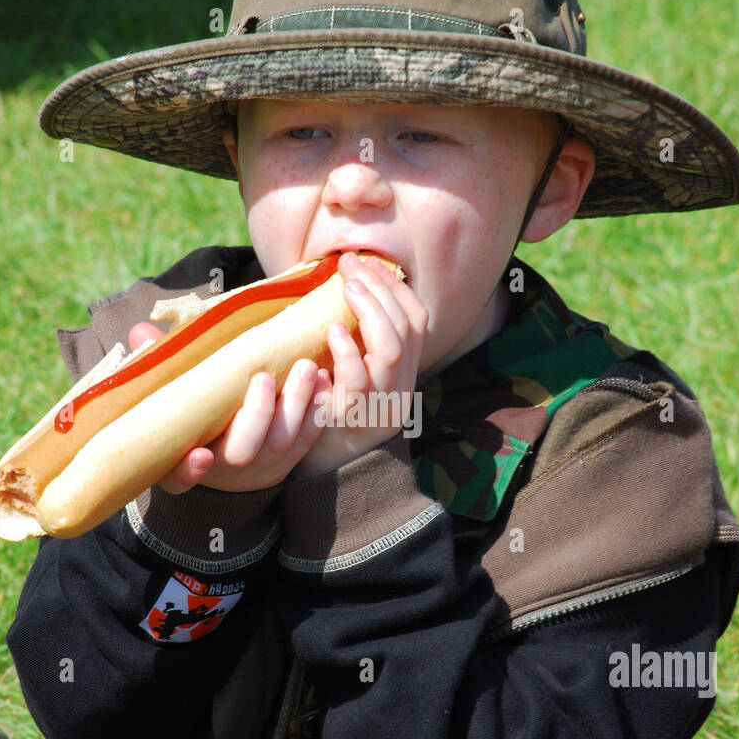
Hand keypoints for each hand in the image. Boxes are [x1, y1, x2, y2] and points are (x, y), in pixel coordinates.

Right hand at [126, 321, 333, 493]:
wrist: (226, 461)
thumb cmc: (191, 420)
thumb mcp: (168, 402)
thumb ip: (155, 371)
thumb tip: (141, 333)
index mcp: (183, 462)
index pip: (178, 477)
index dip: (188, 472)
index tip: (200, 455)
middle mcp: (225, 473)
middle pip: (243, 454)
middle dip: (257, 416)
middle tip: (264, 377)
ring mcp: (261, 469)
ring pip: (283, 444)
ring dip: (296, 406)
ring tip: (306, 368)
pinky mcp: (289, 461)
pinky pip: (308, 440)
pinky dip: (316, 411)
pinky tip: (323, 380)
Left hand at [288, 251, 428, 478]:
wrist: (321, 475)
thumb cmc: (328, 417)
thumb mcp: (350, 377)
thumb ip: (357, 344)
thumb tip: (343, 290)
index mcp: (404, 375)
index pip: (418, 321)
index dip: (396, 287)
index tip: (369, 263)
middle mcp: (400, 389)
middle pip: (408, 328)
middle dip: (381, 288)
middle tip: (350, 264)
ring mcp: (381, 406)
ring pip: (393, 350)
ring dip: (371, 311)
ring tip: (347, 286)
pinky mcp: (353, 421)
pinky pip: (358, 381)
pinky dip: (348, 350)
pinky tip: (334, 330)